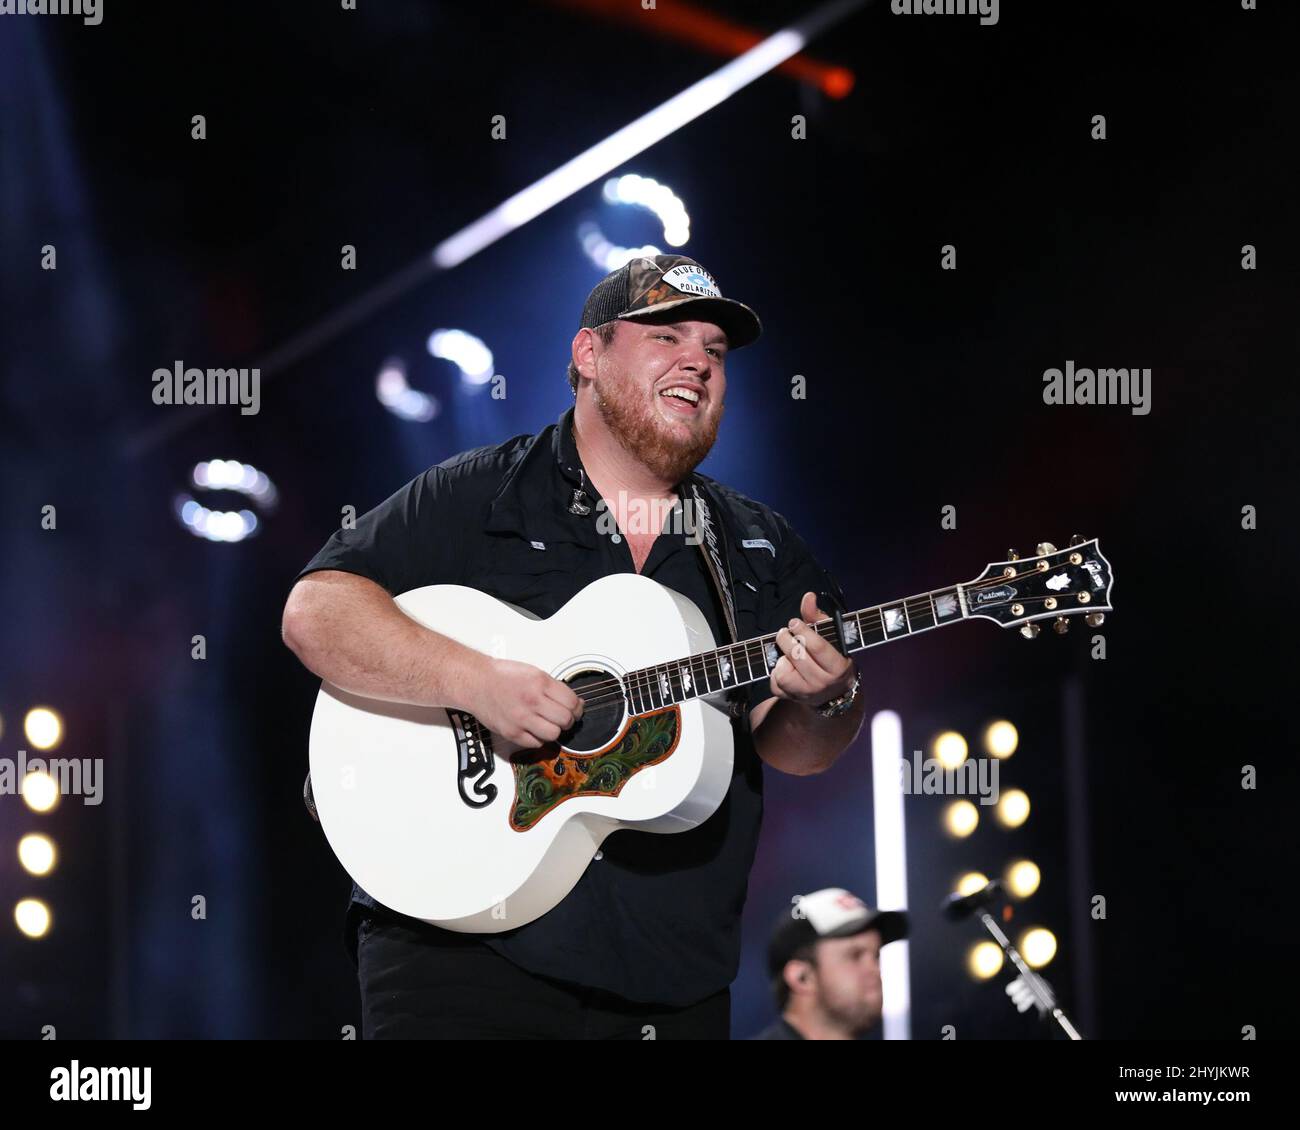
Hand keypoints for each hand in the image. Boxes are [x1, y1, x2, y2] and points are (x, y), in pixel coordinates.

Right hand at [465, 657, 583, 749]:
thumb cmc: (502, 676)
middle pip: (565, 720)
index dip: (577, 707)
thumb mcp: (534, 673)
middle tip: (563, 717)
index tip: (576, 709)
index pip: (571, 702)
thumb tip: (574, 702)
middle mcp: (531, 701)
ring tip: (548, 724)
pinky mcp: (512, 732)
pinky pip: (536, 743)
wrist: (476, 682)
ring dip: (554, 730)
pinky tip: (534, 729)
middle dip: (568, 720)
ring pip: (553, 734)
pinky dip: (538, 738)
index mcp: (540, 683)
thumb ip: (554, 688)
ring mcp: (521, 719)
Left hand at [768, 591, 856, 708]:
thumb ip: (818, 617)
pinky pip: (775, 684)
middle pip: (797, 656)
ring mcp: (807, 694)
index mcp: (839, 667)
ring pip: (783, 672)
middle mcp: (824, 683)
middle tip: (784, 633)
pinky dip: (775, 673)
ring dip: (781, 659)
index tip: (794, 623)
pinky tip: (785, 667)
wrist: (833, 695)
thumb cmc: (832, 659)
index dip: (802, 631)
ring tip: (787, 653)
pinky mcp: (792, 699)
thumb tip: (808, 596)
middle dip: (786, 640)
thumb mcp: (832, 639)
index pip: (817, 647)